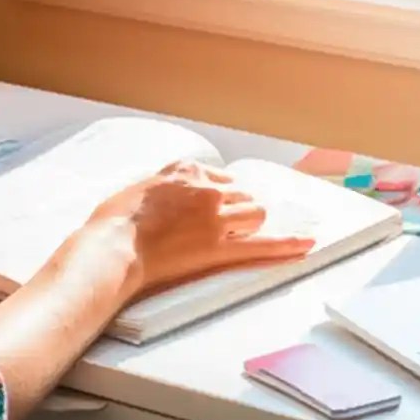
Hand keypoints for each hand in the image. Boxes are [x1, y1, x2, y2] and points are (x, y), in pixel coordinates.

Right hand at [88, 160, 315, 297]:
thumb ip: (167, 187)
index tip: (216, 208)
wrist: (111, 249)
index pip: (222, 178)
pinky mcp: (220, 247)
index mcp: (187, 170)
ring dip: (251, 225)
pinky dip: (288, 244)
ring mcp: (216, 218)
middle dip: (240, 210)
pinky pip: (264, 244)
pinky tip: (308, 244)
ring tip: (241, 236)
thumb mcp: (140, 188)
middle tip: (226, 227)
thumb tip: (174, 194)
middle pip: (244, 195)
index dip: (219, 197)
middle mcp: (207, 189)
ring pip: (256, 214)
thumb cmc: (114, 224)